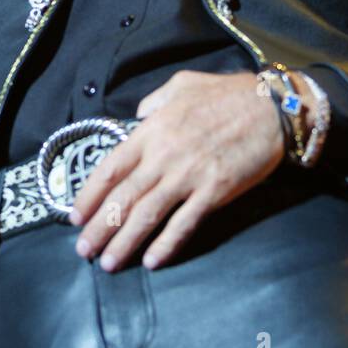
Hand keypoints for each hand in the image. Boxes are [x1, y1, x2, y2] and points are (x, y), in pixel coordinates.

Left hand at [67, 70, 287, 272]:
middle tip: (84, 251)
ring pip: (147, 215)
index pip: (110, 169)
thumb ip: (154, 102)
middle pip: (123, 198)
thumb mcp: (181, 84)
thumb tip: (139, 117)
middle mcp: (164, 156)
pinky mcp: (214, 191)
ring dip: (125, 242)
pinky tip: (152, 261)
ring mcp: (188, 176)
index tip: (75, 216)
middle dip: (99, 228)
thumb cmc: (227, 94)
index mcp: (152, 131)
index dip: (89, 195)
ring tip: (109, 263)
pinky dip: (166, 244)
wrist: (272, 107)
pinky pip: (184, 223)